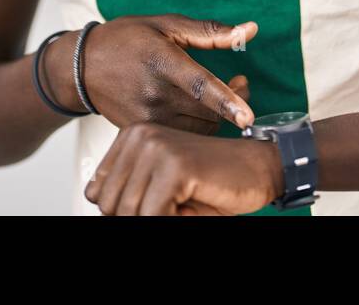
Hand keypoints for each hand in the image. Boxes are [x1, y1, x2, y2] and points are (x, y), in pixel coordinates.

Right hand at [42, 14, 257, 132]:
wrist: (82, 67)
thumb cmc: (127, 39)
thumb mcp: (166, 25)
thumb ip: (210, 31)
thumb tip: (250, 30)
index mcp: (161, 61)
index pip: (200, 86)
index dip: (227, 102)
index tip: (248, 118)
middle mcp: (153, 93)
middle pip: (207, 112)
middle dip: (233, 102)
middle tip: (241, 83)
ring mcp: (146, 117)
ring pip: (199, 128)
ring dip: (216, 116)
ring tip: (217, 97)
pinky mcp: (142, 132)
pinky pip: (182, 138)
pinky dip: (197, 126)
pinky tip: (197, 110)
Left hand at [84, 121, 283, 215]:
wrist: (261, 169)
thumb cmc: (213, 182)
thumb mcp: (159, 188)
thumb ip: (128, 194)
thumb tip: (97, 205)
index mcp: (132, 137)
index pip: (97, 193)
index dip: (126, 211)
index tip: (157, 204)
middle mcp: (140, 136)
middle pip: (110, 205)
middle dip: (141, 217)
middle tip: (174, 207)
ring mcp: (157, 148)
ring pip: (129, 212)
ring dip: (159, 218)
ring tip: (184, 205)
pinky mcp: (176, 166)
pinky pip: (153, 215)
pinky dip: (173, 221)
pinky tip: (192, 207)